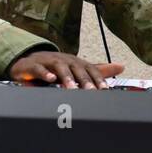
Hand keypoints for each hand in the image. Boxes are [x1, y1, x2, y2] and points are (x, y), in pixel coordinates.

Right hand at [9, 51, 123, 88]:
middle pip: (77, 69)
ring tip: (72, 89)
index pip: (91, 69)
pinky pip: (39, 68)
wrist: (30, 61)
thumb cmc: (57, 67)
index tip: (104, 90)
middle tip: (91, 92)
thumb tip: (121, 66)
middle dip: (85, 80)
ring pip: (60, 68)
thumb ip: (98, 70)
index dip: (98, 79)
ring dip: (67, 78)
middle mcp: (65, 60)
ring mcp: (49, 61)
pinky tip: (50, 79)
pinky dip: (45, 73)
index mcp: (76, 62)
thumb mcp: (78, 69)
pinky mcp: (33, 65)